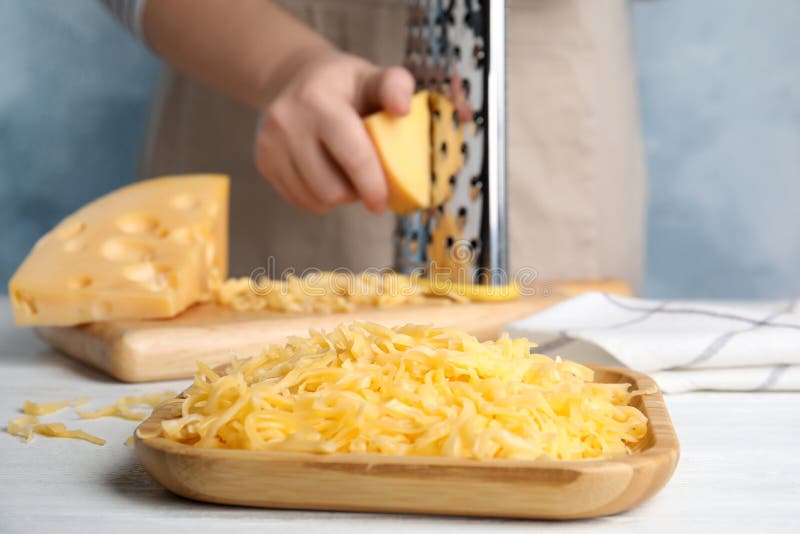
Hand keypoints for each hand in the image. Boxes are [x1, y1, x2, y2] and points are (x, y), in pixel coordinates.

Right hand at [254, 51, 414, 213]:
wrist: (294, 79)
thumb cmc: (345, 85)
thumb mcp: (372, 77)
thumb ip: (395, 86)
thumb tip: (403, 109)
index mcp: (318, 100)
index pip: (352, 155)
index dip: (373, 185)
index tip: (384, 202)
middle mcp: (286, 122)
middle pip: (332, 188)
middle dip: (357, 193)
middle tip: (369, 181)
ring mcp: (269, 144)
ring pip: (316, 199)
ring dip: (339, 197)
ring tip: (348, 175)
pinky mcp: (263, 162)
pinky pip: (300, 200)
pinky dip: (320, 197)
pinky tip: (328, 176)